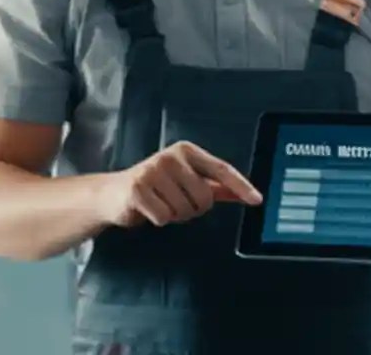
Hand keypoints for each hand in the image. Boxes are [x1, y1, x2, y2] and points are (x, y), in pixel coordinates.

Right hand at [99, 141, 262, 228]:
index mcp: (186, 151)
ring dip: (175, 215)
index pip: (221, 168)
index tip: (257, 200)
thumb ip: (216, 187)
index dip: (241, 186)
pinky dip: (159, 219)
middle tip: (176, 202)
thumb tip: (245, 194)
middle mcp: (171, 157)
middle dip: (194, 208)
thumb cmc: (156, 186)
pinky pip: (165, 218)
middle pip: (204, 197)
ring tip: (161, 204)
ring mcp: (153, 171)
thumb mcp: (187, 181)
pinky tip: (149, 209)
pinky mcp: (138, 189)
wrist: (113, 193)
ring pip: (184, 210)